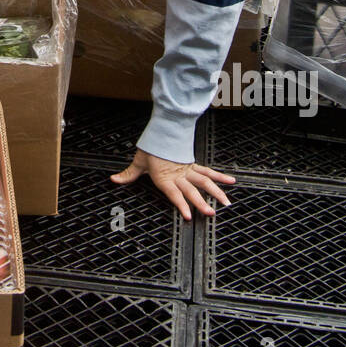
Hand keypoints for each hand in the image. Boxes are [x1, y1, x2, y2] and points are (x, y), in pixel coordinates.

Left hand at [110, 148, 234, 221]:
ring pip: (205, 182)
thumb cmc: (151, 147)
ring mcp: (188, 170)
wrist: (162, 130)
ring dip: (216, 192)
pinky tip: (231, 181)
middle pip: (192, 190)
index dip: (181, 205)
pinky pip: (208, 172)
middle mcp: (179, 175)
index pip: (174, 193)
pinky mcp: (193, 166)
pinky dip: (220, 176)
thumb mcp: (138, 161)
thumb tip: (114, 180)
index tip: (189, 216)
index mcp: (165, 177)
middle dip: (202, 202)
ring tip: (226, 203)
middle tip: (211, 213)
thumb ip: (128, 174)